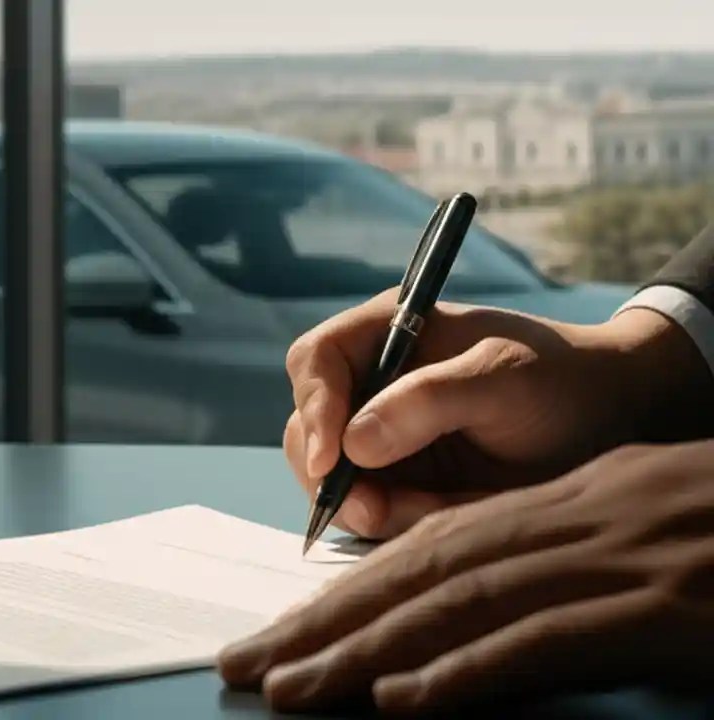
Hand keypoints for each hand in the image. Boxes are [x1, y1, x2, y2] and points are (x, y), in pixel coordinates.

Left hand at [219, 440, 713, 713]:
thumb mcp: (654, 543)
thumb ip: (573, 569)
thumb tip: (487, 624)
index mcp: (575, 504)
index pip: (438, 547)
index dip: (353, 591)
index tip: (288, 634)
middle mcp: (582, 520)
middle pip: (427, 572)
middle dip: (329, 623)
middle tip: (248, 667)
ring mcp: (624, 562)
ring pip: (464, 602)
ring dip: (367, 651)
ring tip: (291, 690)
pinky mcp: (667, 610)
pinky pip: (548, 641)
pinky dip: (469, 672)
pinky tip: (404, 702)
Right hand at [284, 287, 713, 538]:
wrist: (611, 420)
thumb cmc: (562, 380)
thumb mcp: (505, 379)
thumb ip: (430, 400)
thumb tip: (353, 442)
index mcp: (386, 333)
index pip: (315, 361)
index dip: (314, 409)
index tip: (333, 462)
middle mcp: (370, 381)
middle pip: (308, 427)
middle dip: (336, 476)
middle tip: (377, 512)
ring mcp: (379, 433)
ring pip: (332, 479)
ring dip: (372, 506)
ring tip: (441, 508)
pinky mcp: (396, 479)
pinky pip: (368, 509)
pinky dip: (398, 522)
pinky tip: (447, 513)